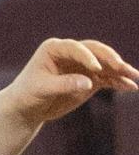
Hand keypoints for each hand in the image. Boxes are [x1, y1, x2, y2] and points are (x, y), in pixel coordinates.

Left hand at [0, 37, 138, 127]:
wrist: (27, 106)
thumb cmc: (28, 93)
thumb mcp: (42, 89)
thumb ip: (64, 84)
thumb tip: (90, 83)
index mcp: (54, 49)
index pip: (76, 48)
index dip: (87, 57)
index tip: (95, 69)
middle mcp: (72, 54)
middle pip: (96, 51)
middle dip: (110, 59)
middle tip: (121, 68)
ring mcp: (83, 66)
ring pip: (106, 65)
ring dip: (121, 71)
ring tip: (135, 77)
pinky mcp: (91, 79)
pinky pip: (108, 78)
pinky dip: (120, 82)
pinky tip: (132, 87)